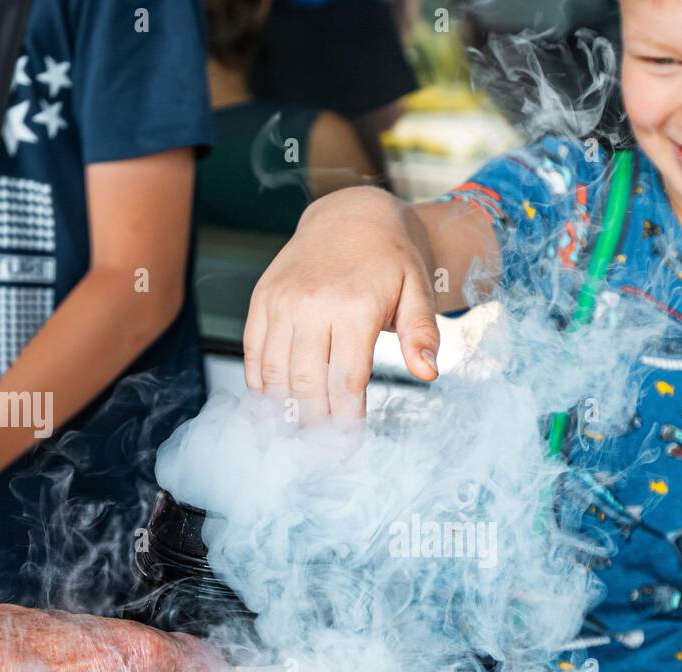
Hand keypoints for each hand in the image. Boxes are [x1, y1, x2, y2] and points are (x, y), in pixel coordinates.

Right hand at [244, 186, 440, 420]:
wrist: (352, 215)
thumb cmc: (391, 259)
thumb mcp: (418, 291)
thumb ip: (422, 334)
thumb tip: (428, 372)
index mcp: (354, 306)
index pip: (347, 381)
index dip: (347, 420)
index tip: (351, 443)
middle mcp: (312, 303)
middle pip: (308, 384)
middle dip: (317, 422)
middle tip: (324, 446)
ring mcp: (282, 301)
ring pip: (276, 373)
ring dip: (285, 410)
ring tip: (299, 432)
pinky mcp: (262, 299)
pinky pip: (253, 351)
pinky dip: (260, 383)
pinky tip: (274, 403)